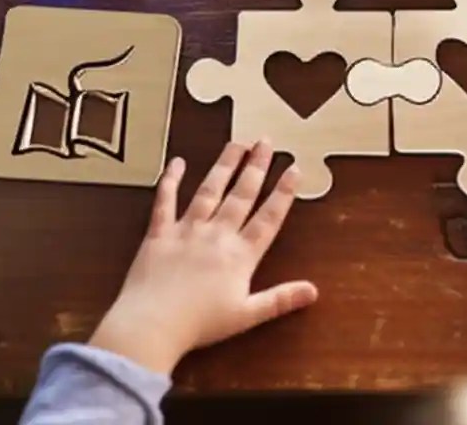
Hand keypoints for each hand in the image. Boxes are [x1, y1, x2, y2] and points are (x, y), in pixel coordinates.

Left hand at [88, 141, 317, 373]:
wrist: (153, 324)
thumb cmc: (201, 324)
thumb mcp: (247, 316)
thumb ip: (280, 299)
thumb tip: (313, 290)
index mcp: (240, 255)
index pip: (268, 218)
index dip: (283, 193)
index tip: (294, 169)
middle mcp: (217, 235)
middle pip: (241, 195)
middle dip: (256, 167)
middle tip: (266, 141)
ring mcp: (187, 230)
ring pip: (209, 191)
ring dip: (224, 166)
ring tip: (236, 143)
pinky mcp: (159, 233)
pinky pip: (164, 201)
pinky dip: (170, 180)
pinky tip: (178, 163)